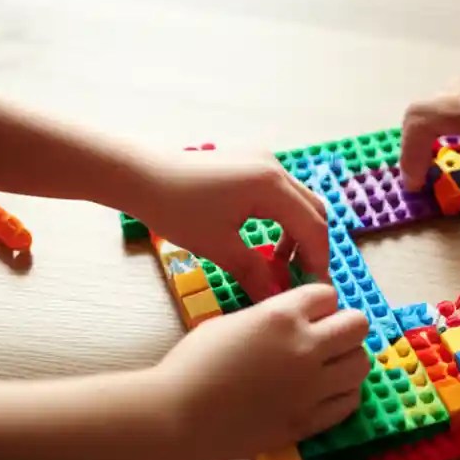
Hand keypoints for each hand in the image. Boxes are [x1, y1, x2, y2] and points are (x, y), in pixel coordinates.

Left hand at [130, 152, 330, 301]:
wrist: (141, 175)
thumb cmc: (176, 208)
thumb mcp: (218, 247)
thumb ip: (254, 273)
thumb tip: (277, 298)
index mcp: (271, 185)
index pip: (313, 227)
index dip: (318, 260)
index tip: (314, 288)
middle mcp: (273, 167)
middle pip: (314, 210)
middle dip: (312, 247)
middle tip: (301, 279)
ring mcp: (262, 161)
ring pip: (299, 201)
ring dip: (298, 233)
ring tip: (280, 264)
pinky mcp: (250, 162)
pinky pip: (281, 193)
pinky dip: (283, 219)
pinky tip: (266, 242)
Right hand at [158, 285, 369, 459]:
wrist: (178, 416)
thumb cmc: (193, 364)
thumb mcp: (232, 322)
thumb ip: (271, 317)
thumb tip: (295, 320)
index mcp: (282, 316)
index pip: (328, 294)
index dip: (319, 303)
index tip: (310, 313)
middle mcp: (306, 347)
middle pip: (357, 325)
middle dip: (344, 326)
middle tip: (327, 338)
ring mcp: (312, 387)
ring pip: (361, 363)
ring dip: (347, 360)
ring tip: (328, 366)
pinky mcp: (310, 421)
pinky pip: (349, 401)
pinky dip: (342, 393)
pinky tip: (324, 392)